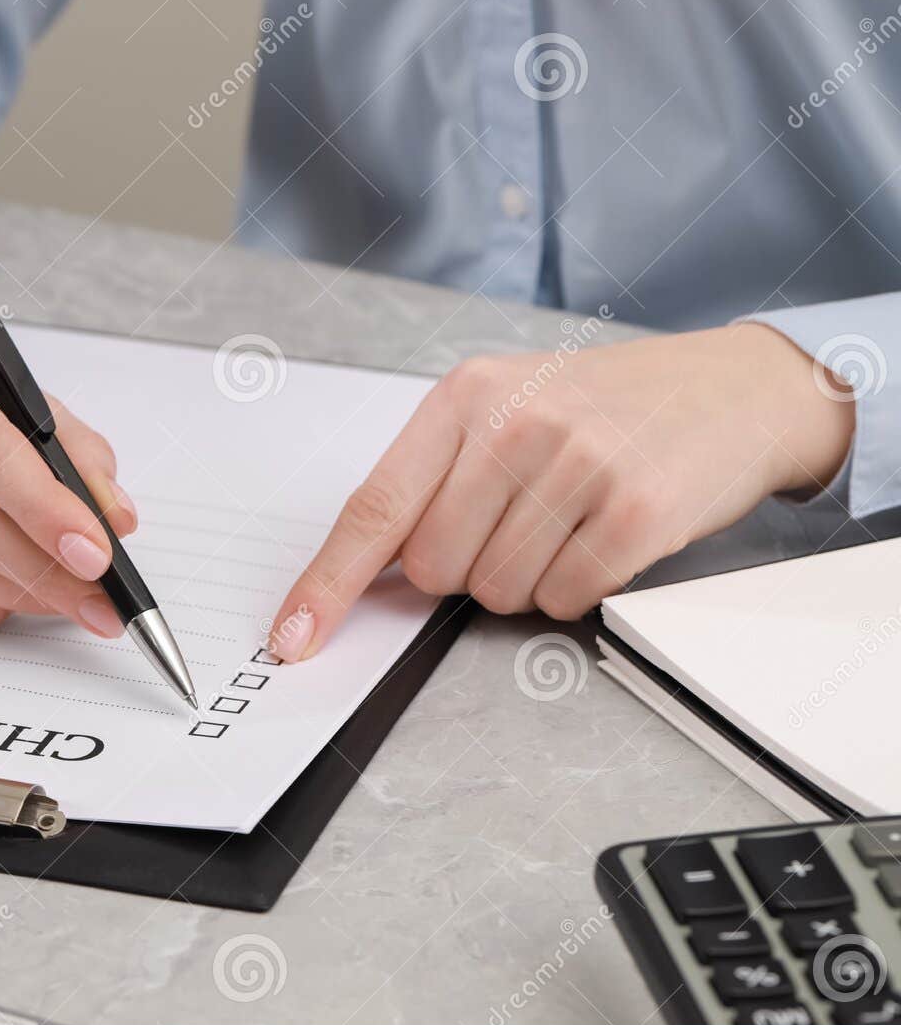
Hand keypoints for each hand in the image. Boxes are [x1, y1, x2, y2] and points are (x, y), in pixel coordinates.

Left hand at [268, 322, 854, 659]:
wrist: (730, 388)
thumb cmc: (603, 407)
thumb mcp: (506, 408)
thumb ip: (435, 478)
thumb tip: (370, 574)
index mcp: (463, 396)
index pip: (374, 508)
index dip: (328, 583)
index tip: (293, 636)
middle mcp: (514, 424)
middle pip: (433, 569)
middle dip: (465, 571)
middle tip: (519, 522)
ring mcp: (578, 463)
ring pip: (496, 594)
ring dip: (526, 580)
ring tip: (569, 520)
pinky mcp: (637, 509)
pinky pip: (565, 600)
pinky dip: (578, 588)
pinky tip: (605, 536)